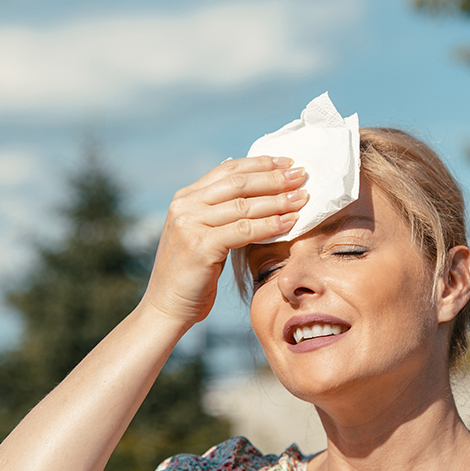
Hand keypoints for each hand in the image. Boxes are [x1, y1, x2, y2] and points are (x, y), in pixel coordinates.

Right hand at [140, 156, 308, 329]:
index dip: (260, 164)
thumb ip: (219, 213)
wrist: (166, 307)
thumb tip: (252, 190)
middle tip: (302, 176)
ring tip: (303, 199)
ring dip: (278, 200)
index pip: (228, 171)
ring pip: (244, 205)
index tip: (287, 163)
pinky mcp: (200, 246)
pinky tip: (290, 223)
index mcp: (185, 198)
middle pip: (239, 184)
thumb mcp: (202, 235)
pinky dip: (271, 225)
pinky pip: (244, 230)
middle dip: (274, 178)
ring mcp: (190, 225)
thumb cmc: (191, 275)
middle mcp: (185, 206)